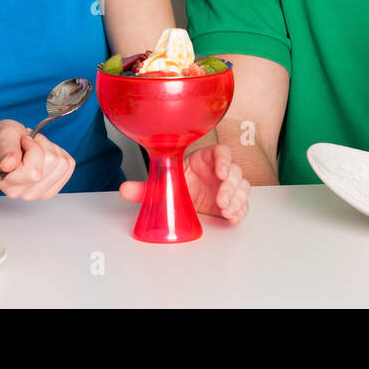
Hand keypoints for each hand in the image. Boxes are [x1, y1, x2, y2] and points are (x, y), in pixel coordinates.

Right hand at [0, 120, 74, 200]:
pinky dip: (59, 154)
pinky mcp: (51, 188)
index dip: (33, 147)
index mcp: (6, 181)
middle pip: (51, 164)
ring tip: (34, 147)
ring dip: (51, 149)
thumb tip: (8, 165)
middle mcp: (21, 192)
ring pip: (62, 164)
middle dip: (42, 145)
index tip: (23, 140)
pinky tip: (43, 154)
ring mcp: (38, 193)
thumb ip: (6, 149)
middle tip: (27, 142)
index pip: (34, 171)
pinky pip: (68, 166)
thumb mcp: (1, 136)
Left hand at [120, 144, 249, 222]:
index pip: (222, 152)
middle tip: (220, 198)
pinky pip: (244, 204)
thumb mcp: (161, 185)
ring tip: (225, 209)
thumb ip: (145, 187)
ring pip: (243, 187)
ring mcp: (228, 187)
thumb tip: (124, 189)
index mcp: (205, 159)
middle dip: (231, 185)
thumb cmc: (177, 185)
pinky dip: (240, 210)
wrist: (182, 202)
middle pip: (236, 171)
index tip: (220, 172)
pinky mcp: (232, 202)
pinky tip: (231, 216)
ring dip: (237, 198)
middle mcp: (219, 171)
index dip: (224, 160)